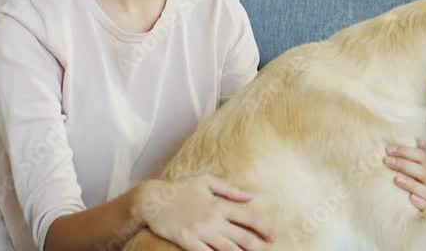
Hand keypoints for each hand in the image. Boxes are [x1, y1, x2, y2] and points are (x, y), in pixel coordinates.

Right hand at [137, 174, 272, 250]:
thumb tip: (250, 196)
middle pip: (243, 238)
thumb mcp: (206, 181)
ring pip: (228, 250)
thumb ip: (229, 189)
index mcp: (219, 205)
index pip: (249, 218)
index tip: (272, 235)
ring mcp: (200, 233)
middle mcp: (213, 221)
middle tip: (268, 250)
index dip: (264, 228)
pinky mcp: (187, 242)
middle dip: (258, 246)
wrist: (152, 200)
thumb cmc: (180, 189)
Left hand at [384, 138, 425, 210]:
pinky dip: (420, 202)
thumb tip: (420, 141)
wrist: (415, 207)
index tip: (388, 150)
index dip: (405, 151)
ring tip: (396, 179)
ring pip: (425, 189)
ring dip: (410, 183)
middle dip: (404, 164)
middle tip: (386, 161)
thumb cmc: (410, 182)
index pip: (420, 156)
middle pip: (422, 170)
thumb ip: (412, 155)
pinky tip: (411, 198)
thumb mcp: (411, 168)